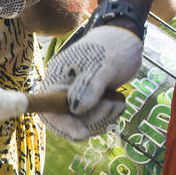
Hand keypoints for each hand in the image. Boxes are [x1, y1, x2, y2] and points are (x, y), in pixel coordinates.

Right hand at [39, 22, 142, 139]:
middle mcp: (62, 92)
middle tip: (110, 104)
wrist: (125, 40)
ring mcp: (76, 99)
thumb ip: (90, 86)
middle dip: (92, 119)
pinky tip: (117, 103)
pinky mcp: (89, 105)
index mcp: (57, 79)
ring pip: (84, 124)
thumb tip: (77, 110)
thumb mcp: (104, 65)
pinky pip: (95, 122)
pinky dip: (109, 117)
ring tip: (117, 100)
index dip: (63, 125)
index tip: (84, 134)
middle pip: (68, 122)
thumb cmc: (113, 47)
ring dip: (104, 117)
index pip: (49, 109)